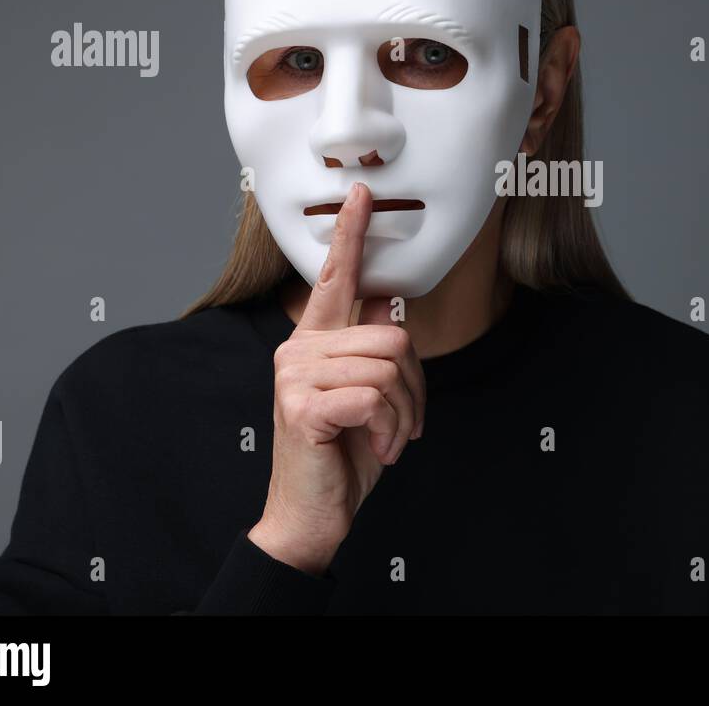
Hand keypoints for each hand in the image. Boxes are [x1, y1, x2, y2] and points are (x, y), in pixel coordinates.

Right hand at [248, 182, 426, 575]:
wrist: (311, 514)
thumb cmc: (341, 455)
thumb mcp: (365, 397)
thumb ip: (371, 351)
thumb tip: (385, 302)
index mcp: (314, 343)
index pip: (336, 279)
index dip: (351, 234)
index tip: (362, 193)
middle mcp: (298, 350)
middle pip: (393, 336)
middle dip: (414, 389)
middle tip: (400, 426)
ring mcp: (295, 376)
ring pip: (389, 367)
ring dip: (402, 415)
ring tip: (385, 440)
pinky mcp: (302, 405)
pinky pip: (374, 396)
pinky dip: (388, 429)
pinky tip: (372, 448)